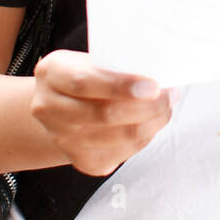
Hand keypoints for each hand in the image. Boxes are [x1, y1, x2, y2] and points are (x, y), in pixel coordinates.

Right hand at [30, 50, 177, 175]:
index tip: (153, 86)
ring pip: (118, 138)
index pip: (85, 82)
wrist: (59, 105)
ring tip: (167, 108)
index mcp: (51, 73)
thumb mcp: (89, 59)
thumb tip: (159, 73)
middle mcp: (49, 108)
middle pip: (104, 115)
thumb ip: (115, 65)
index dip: (122, 86)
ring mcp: (62, 138)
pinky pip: (122, 154)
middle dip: (147, 107)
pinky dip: (144, 138)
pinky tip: (151, 124)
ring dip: (152, 123)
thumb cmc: (83, 75)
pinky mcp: (81, 160)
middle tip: (171, 95)